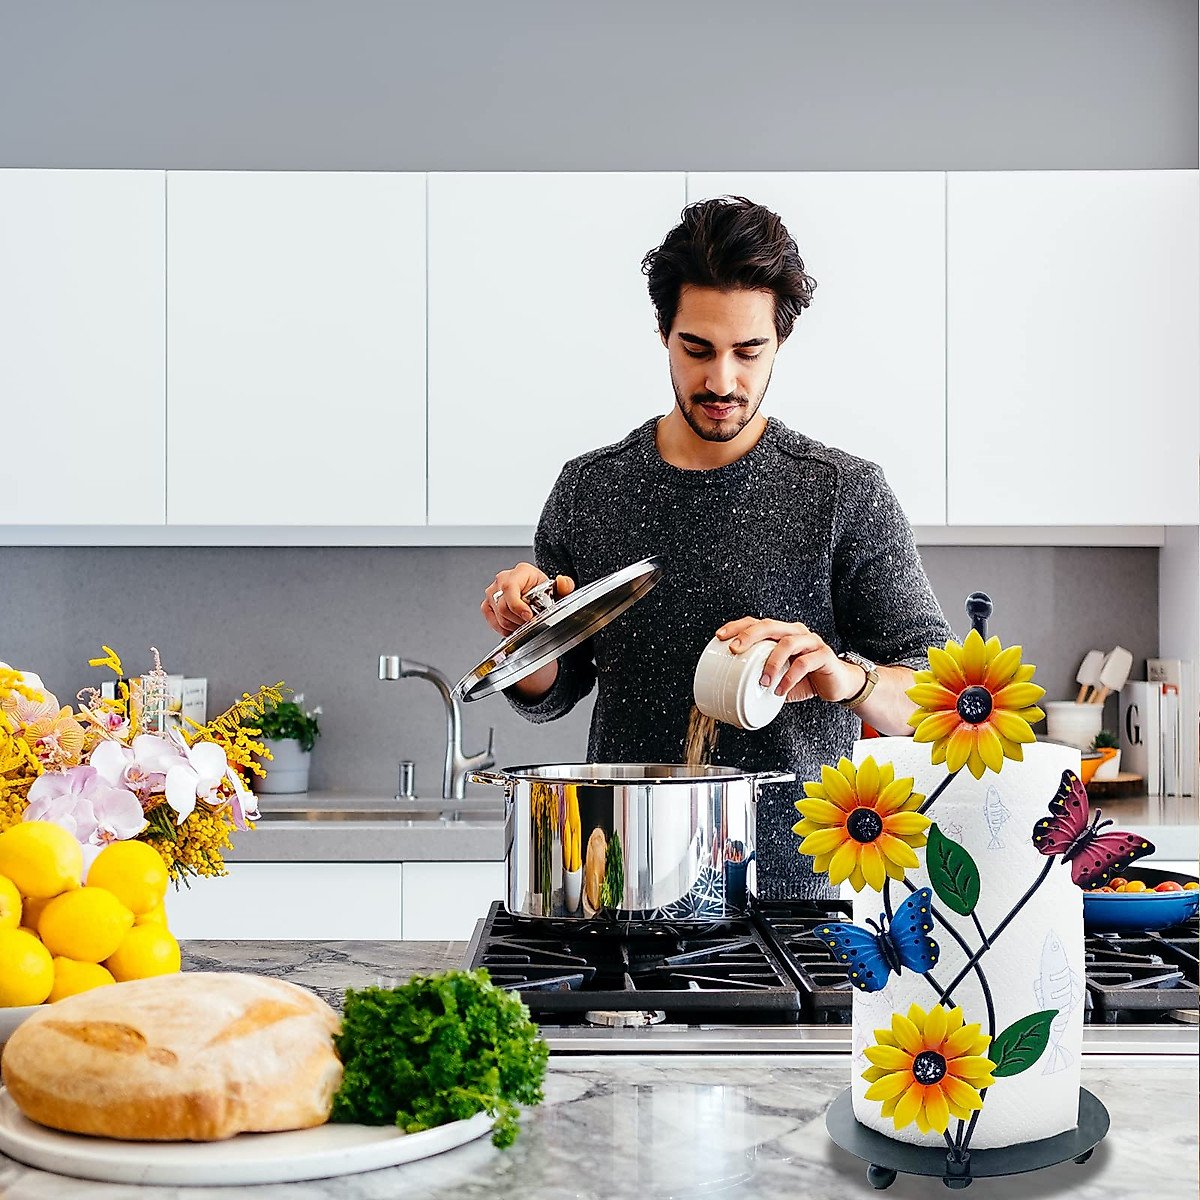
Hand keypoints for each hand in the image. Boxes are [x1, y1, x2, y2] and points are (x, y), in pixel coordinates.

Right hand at [482, 563, 575, 634]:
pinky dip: (504, 629)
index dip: (517, 605)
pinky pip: (492, 621)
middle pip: (503, 606)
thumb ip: (565, 586)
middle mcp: (503, 580)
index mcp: (520, 572)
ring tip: (525, 624)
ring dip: (513, 625)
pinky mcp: (487, 605)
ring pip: (499, 616)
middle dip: (519, 620)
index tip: (528, 616)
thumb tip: (563, 582)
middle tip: (531, 623)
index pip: (510, 588)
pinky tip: (515, 626)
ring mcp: (492, 592)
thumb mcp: (557, 589)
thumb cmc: (543, 590)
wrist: (536, 594)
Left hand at [714, 617, 863, 703]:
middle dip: (749, 635)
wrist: (838, 685)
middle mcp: (796, 632)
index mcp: (781, 633)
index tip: (720, 636)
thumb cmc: (804, 679)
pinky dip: (790, 677)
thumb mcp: (777, 679)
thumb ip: (759, 681)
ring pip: (787, 642)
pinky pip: (805, 663)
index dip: (737, 626)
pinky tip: (781, 690)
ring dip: (771, 662)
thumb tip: (731, 702)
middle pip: (770, 625)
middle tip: (735, 650)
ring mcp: (811, 642)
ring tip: (762, 682)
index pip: (756, 622)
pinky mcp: (825, 656)